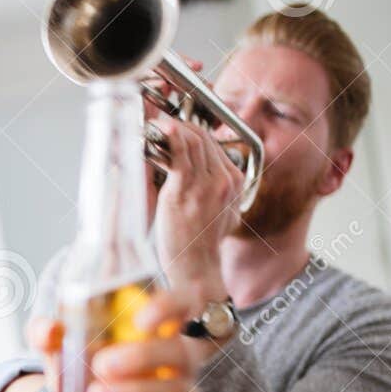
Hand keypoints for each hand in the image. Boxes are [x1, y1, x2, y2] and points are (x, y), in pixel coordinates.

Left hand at [26, 288, 200, 391]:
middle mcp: (177, 361)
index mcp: (155, 331)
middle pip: (180, 352)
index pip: (183, 304)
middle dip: (142, 357)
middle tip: (100, 365)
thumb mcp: (55, 352)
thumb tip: (51, 329)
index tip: (140, 320)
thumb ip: (45, 333)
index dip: (171, 306)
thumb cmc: (76, 375)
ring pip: (178, 390)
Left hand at [152, 117, 243, 284]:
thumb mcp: (222, 214)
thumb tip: (205, 177)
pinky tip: (159, 128)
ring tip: (156, 124)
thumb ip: (218, 193)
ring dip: (173, 127)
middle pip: (204, 137)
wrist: (197, 269)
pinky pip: (180, 152)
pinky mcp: (186, 190)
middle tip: (161, 122)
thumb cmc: (201, 244)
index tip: (175, 128)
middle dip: (182, 125)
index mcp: (234, 182)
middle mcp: (224, 179)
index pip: (214, 144)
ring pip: (193, 140)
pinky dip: (169, 135)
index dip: (192, 132)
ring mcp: (207, 184)